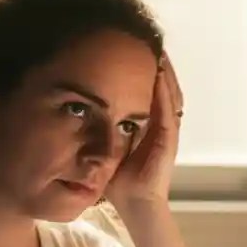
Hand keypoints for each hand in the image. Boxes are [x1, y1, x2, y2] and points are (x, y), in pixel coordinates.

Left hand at [105, 52, 184, 216]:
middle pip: (164, 88)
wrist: (133, 203)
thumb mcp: (106, 145)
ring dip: (165, 74)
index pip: (151, 92)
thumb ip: (99, 128)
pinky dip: (164, 92)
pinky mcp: (169, 139)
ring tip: (158, 52)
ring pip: (170, 94)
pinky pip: (168, 110)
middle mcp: (161, 125)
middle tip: (151, 42)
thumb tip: (76, 110)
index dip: (147, 72)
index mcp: (148, 125)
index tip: (136, 50)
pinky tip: (158, 74)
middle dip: (159, 66)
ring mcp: (167, 131)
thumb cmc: (118, 180)